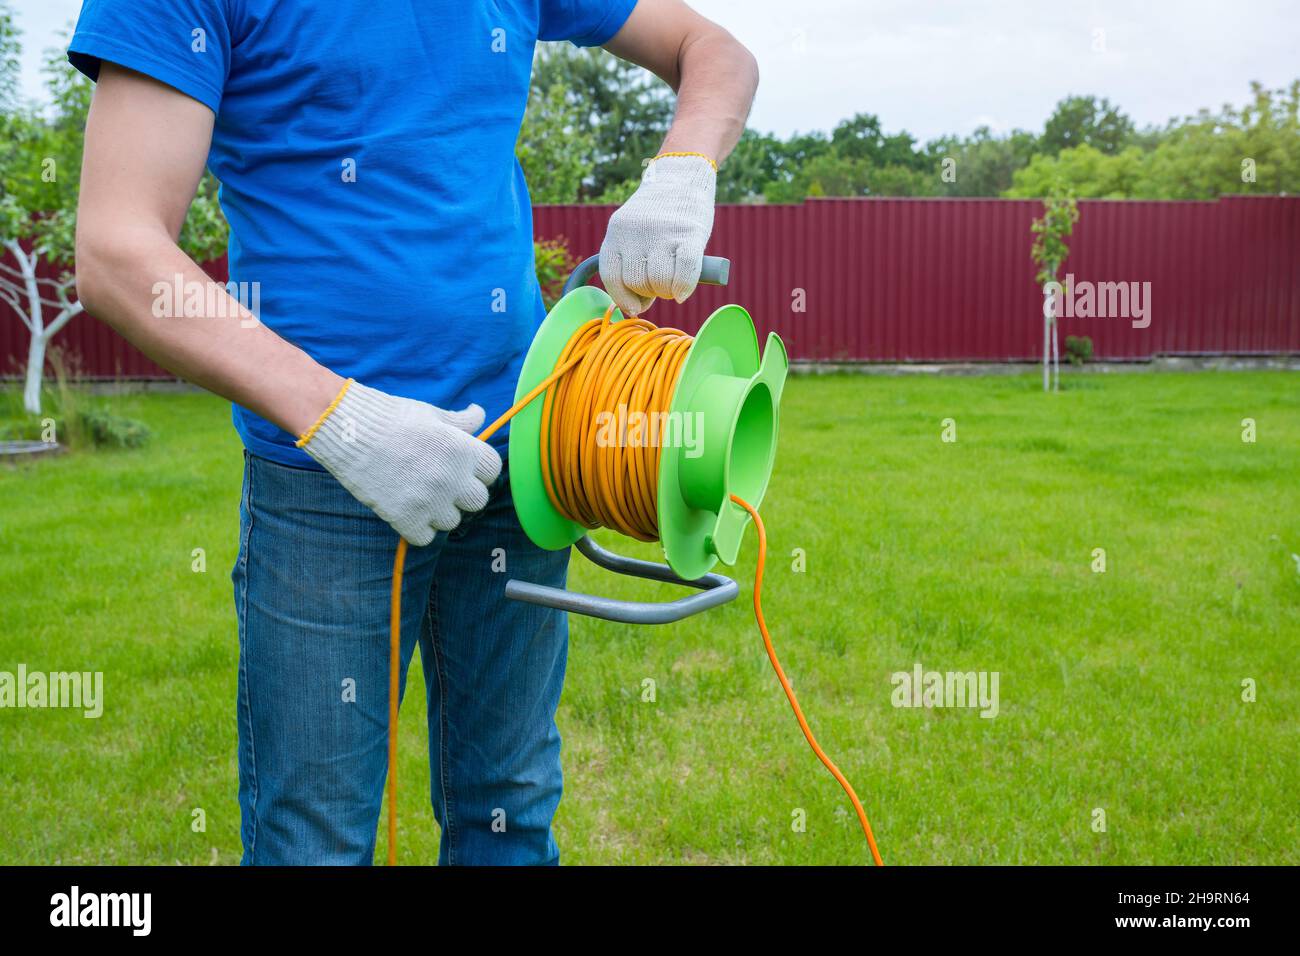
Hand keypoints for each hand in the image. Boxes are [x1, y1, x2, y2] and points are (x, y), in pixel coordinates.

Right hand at [298, 381, 501, 545]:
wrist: (351, 430)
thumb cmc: (392, 417)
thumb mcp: (432, 414)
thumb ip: (460, 422)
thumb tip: (479, 414)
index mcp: (463, 450)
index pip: (493, 471)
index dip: (479, 469)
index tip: (463, 467)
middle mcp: (452, 479)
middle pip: (478, 501)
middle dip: (463, 493)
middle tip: (442, 483)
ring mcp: (430, 501)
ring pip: (452, 522)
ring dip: (440, 512)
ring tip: (420, 494)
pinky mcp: (405, 518)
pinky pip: (425, 537)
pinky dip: (418, 528)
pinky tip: (407, 509)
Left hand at [598, 153, 716, 315]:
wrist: (682, 175)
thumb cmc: (657, 213)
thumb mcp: (632, 230)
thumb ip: (629, 261)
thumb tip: (634, 307)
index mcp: (617, 231)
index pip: (611, 276)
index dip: (622, 298)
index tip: (635, 306)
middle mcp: (636, 232)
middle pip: (637, 282)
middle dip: (649, 293)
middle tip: (660, 287)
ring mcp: (663, 232)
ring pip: (659, 282)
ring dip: (667, 292)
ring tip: (672, 284)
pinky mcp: (690, 234)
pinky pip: (684, 274)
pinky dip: (684, 288)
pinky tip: (683, 293)